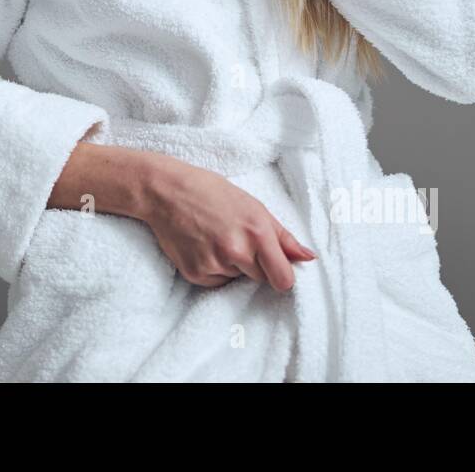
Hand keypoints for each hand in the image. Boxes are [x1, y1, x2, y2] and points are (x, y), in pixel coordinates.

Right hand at [140, 158, 315, 291]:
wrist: (166, 191)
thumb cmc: (211, 192)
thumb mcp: (253, 206)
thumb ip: (283, 236)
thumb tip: (309, 257)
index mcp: (257, 232)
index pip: (284, 280)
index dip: (282, 275)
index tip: (276, 268)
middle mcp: (236, 251)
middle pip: (261, 279)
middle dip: (254, 264)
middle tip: (235, 237)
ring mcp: (214, 265)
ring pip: (237, 279)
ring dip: (232, 265)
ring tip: (215, 237)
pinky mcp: (195, 274)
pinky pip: (216, 282)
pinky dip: (213, 269)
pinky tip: (202, 246)